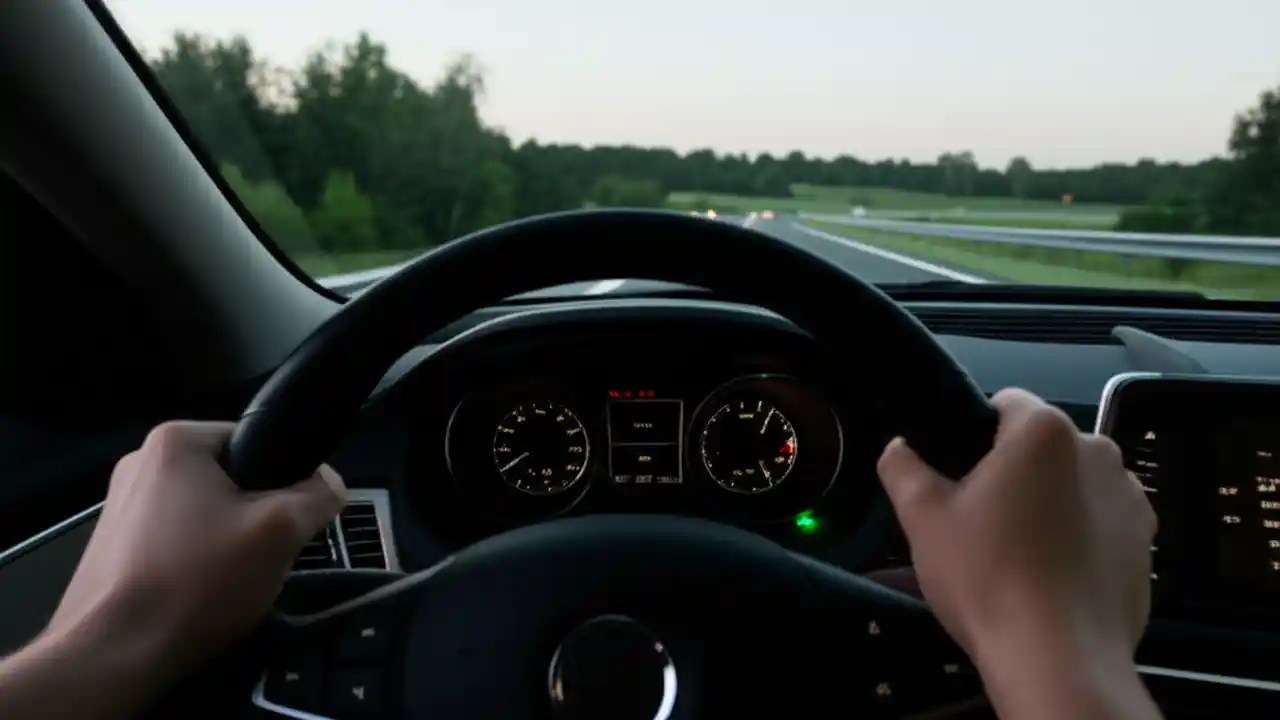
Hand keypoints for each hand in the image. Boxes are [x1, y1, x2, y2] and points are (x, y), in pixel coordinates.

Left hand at [30, 421, 343, 716]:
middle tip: (269, 552)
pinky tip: (202, 593)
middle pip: (232, 479)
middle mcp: (141, 463)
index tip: (294, 519)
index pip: (258, 440)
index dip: (287, 479)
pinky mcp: (114, 547)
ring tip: (234, 578)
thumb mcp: (279, 532)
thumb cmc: (197, 580)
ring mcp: (121, 506)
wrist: (115, 653)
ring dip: (230, 541)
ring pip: (207, 514)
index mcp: (176, 440)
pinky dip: (198, 562)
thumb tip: (330, 483)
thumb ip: (317, 497)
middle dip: (257, 515)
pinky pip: (179, 541)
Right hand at [877, 388, 1159, 718]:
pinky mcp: (1147, 545)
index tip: (958, 478)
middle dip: (1015, 473)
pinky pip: (1102, 526)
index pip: (1004, 403)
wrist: (1058, 660)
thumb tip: (899, 448)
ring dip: (1050, 504)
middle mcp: (1099, 451)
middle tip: (981, 523)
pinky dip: (1080, 540)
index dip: (974, 435)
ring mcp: (1132, 499)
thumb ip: (902, 467)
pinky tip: (1052, 579)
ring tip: (1018, 556)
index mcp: (1044, 430)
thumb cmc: (987, 576)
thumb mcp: (922, 517)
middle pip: (1042, 447)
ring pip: (1074, 486)